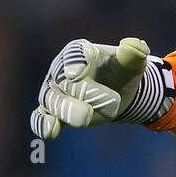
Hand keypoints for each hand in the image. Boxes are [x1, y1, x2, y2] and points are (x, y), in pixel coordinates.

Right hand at [30, 37, 171, 138]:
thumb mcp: (133, 63)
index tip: (77, 74)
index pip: (73, 53)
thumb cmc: (123, 72)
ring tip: (85, 119)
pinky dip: (42, 124)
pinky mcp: (53, 112)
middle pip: (61, 81)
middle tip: (99, 107)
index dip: (74, 62)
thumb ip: (134, 53)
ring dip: (67, 111)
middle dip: (78, 94)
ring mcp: (55, 92)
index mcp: (79, 52)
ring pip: (52, 100)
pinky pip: (40, 117)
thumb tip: (135, 45)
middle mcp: (60, 71)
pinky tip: (51, 131)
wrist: (119, 93)